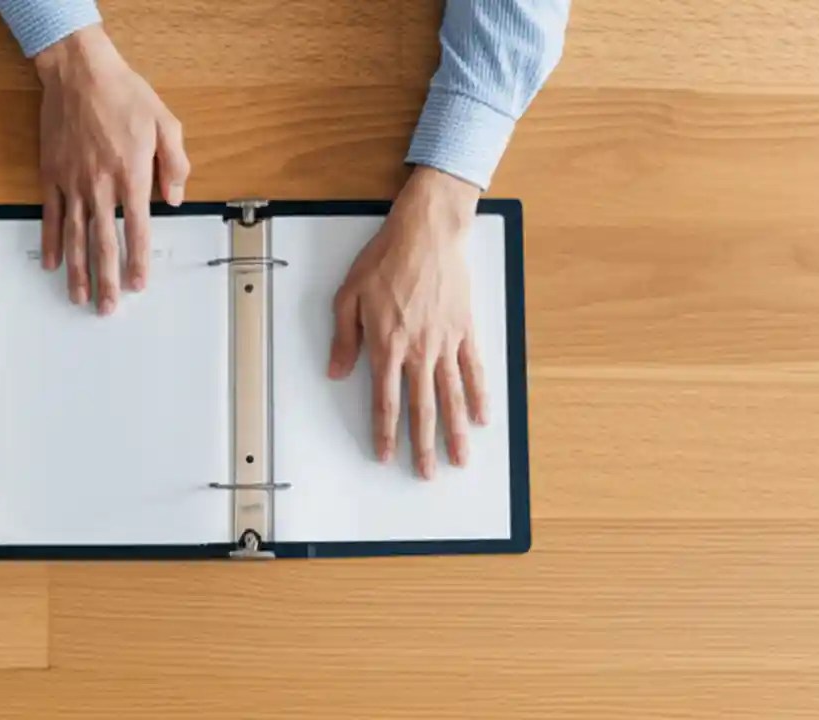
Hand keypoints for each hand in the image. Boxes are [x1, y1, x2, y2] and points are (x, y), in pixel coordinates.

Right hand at [34, 25, 189, 313]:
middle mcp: (100, 184)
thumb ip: (175, 163)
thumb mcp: (166, 122)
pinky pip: (52, 216)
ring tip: (79, 297)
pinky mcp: (52, 174)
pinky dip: (53, 242)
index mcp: (131, 174)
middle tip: (108, 307)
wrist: (79, 71)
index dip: (138, 260)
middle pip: (104, 243)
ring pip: (76, 236)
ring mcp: (73, 182)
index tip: (139, 284)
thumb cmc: (124, 94)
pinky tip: (53, 264)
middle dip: (107, 280)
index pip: (138, 229)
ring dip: (78, 271)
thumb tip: (175, 197)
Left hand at [328, 167, 487, 478]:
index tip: (386, 454)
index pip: (385, 401)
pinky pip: (475, 370)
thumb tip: (336, 371)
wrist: (427, 233)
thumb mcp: (348, 296)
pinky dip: (480, 396)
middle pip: (421, 409)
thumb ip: (344, 338)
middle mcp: (418, 351)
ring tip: (460, 458)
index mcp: (386, 346)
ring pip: (451, 397)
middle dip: (423, 445)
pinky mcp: (465, 330)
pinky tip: (482, 417)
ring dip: (456, 431)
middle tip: (426, 472)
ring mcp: (445, 343)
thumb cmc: (386, 259)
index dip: (385, 432)